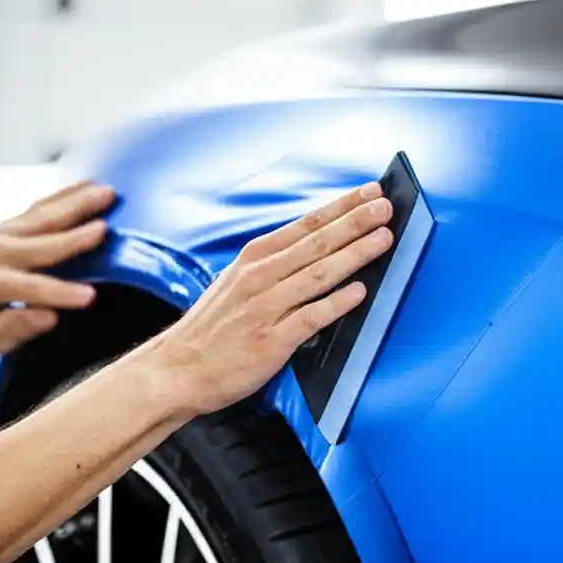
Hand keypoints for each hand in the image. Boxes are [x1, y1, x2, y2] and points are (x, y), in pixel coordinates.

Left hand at [0, 182, 111, 356]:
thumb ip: (9, 330)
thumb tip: (47, 317)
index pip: (29, 288)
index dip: (59, 292)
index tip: (89, 296)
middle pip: (41, 243)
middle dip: (74, 237)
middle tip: (104, 229)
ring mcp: (0, 235)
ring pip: (43, 216)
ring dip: (77, 204)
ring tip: (106, 194)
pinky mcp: (8, 226)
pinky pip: (40, 207)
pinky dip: (65, 195)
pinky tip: (86, 186)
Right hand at [139, 182, 392, 417]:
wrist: (176, 370)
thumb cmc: (215, 327)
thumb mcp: (238, 281)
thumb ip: (276, 264)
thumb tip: (320, 246)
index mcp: (255, 258)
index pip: (306, 225)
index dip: (341, 207)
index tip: (371, 193)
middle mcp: (260, 277)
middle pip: (316, 243)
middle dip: (355, 222)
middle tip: (386, 207)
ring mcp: (266, 308)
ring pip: (318, 274)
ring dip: (354, 254)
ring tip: (383, 239)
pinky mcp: (271, 341)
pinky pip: (310, 318)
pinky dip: (335, 304)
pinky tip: (359, 292)